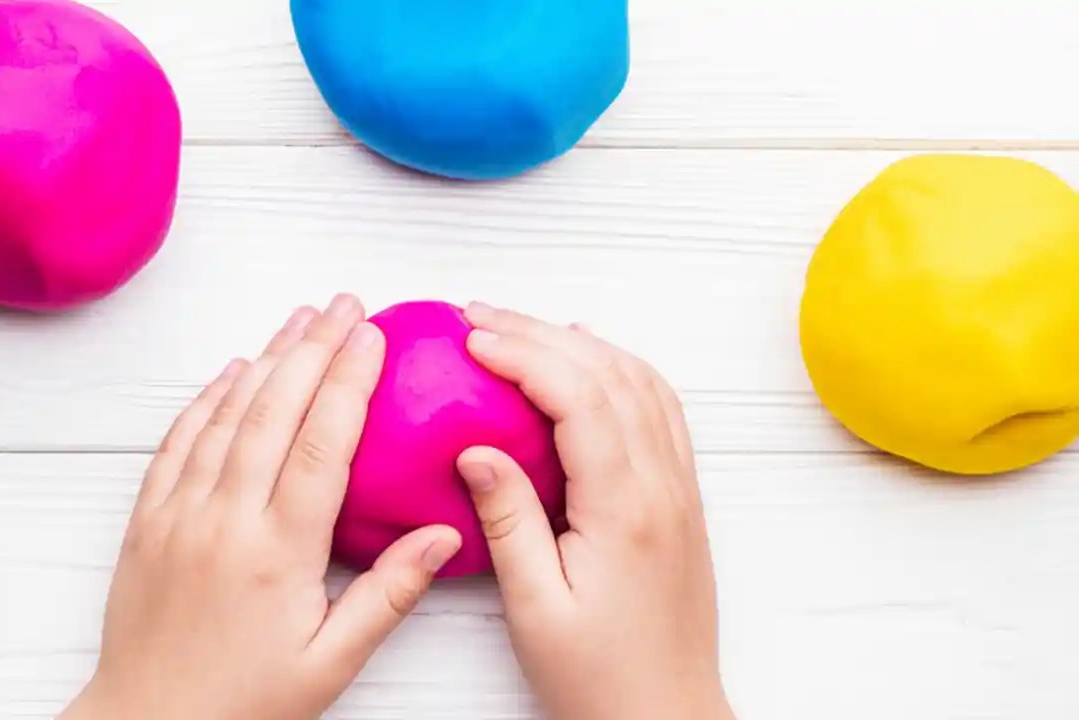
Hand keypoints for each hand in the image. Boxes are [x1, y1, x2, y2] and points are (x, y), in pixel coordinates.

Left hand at [61, 295, 461, 719]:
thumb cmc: (241, 704)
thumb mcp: (330, 662)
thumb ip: (388, 595)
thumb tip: (441, 536)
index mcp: (277, 552)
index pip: (322, 444)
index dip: (349, 382)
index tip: (372, 337)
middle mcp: (224, 519)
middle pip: (275, 411)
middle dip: (315, 349)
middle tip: (345, 305)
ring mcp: (179, 513)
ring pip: (227, 416)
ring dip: (267, 360)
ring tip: (300, 321)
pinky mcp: (148, 520)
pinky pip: (178, 442)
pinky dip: (208, 399)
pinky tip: (233, 372)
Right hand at [457, 304, 732, 719]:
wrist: (667, 716)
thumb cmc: (600, 678)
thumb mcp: (536, 608)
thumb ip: (508, 521)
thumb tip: (475, 449)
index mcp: (626, 510)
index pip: (579, 398)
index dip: (523, 355)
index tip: (470, 338)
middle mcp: (662, 487)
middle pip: (608, 375)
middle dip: (540, 333)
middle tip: (479, 316)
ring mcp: (679, 488)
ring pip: (640, 382)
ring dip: (580, 343)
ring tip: (520, 328)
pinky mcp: (680, 498)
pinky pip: (659, 409)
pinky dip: (619, 370)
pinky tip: (588, 364)